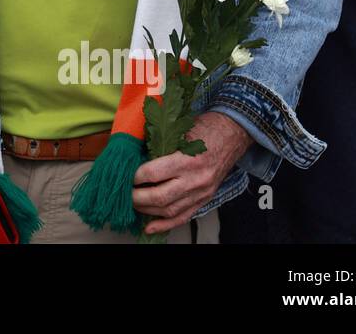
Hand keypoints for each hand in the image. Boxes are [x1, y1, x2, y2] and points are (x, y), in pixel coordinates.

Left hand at [131, 112, 251, 234]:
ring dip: (147, 210)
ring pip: (169, 210)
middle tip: (122, 192)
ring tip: (132, 204)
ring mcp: (202, 193)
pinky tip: (150, 227)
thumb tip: (133, 155)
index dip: (134, 177)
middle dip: (136, 197)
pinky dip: (165, 224)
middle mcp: (196, 180)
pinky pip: (184, 217)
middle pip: (159, 197)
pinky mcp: (205, 199)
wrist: (232, 134)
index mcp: (188, 160)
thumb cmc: (205, 128)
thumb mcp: (180, 130)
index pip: (153, 174)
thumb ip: (159, 145)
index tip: (123, 175)